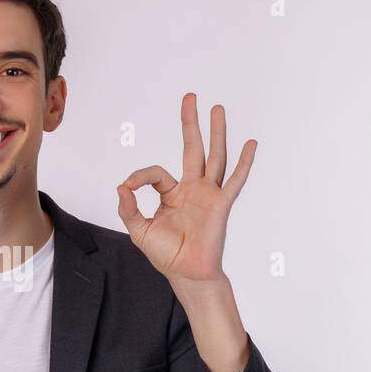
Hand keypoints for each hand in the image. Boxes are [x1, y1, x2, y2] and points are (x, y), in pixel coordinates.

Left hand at [117, 92, 255, 284]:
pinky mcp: (221, 204)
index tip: (128, 186)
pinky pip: (235, 180)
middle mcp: (192, 189)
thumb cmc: (166, 254)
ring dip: (217, 132)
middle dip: (191, 123)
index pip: (156, 172)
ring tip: (218, 109)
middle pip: (192, 148)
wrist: (187, 273)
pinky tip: (250, 144)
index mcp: (172, 194)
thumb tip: (120, 186)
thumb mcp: (139, 230)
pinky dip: (244, 162)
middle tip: (190, 98)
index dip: (140, 176)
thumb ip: (128, 208)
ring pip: (214, 157)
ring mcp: (208, 194)